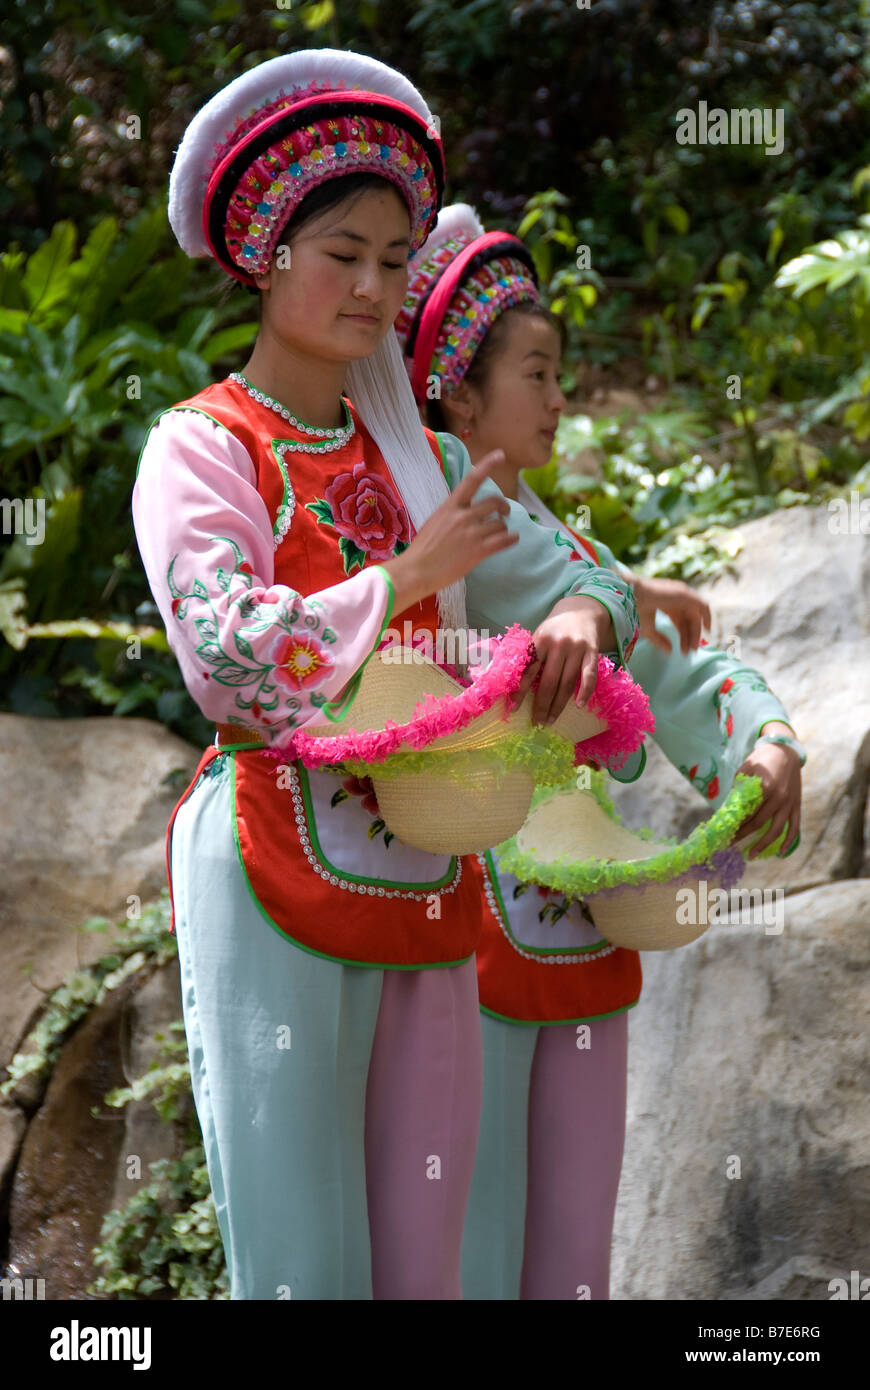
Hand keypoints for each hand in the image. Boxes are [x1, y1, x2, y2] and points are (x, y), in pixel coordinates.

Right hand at [382, 449, 517, 610]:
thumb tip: (467, 513)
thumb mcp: (435, 521)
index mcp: (450, 506)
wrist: (417, 570)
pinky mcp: (478, 551)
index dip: (487, 465)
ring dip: (503, 527)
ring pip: (500, 524)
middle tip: (504, 512)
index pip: (471, 480)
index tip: (500, 455)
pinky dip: (512, 539)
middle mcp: (462, 516)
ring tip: (502, 533)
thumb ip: (452, 514)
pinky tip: (513, 540)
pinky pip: (504, 540)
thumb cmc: (422, 548)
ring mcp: (471, 533)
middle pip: (493, 502)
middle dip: (503, 506)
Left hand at [511, 595, 614, 725]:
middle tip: (537, 722)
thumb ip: (528, 655)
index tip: (514, 709)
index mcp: (540, 640)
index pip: (528, 671)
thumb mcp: (539, 635)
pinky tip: (579, 705)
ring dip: (559, 705)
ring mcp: (576, 648)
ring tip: (551, 720)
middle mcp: (558, 644)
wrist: (582, 610)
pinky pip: (588, 674)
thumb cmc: (555, 629)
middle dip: (541, 705)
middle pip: (549, 681)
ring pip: (567, 682)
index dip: (520, 691)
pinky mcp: (592, 651)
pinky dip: (585, 690)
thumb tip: (506, 681)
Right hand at [630, 574, 710, 653]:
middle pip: (688, 619)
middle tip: (690, 651)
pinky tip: (707, 629)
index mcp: (665, 602)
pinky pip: (702, 605)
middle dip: (689, 636)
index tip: (684, 650)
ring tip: (693, 647)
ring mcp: (681, 593)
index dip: (683, 635)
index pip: (679, 620)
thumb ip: (660, 639)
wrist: (629, 599)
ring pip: (695, 615)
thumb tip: (670, 650)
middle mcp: (674, 597)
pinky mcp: (685, 594)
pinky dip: (707, 616)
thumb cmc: (634, 612)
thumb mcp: (648, 629)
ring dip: (695, 631)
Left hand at [734, 735, 801, 857]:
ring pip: (776, 830)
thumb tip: (727, 812)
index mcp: (763, 787)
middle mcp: (778, 797)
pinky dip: (788, 841)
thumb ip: (737, 791)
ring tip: (750, 854)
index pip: (746, 813)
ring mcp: (789, 803)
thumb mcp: (744, 771)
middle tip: (730, 844)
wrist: (785, 751)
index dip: (734, 825)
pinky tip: (781, 853)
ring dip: (763, 844)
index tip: (723, 834)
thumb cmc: (760, 760)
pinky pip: (794, 827)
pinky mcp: (797, 805)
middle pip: (758, 823)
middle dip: (742, 835)